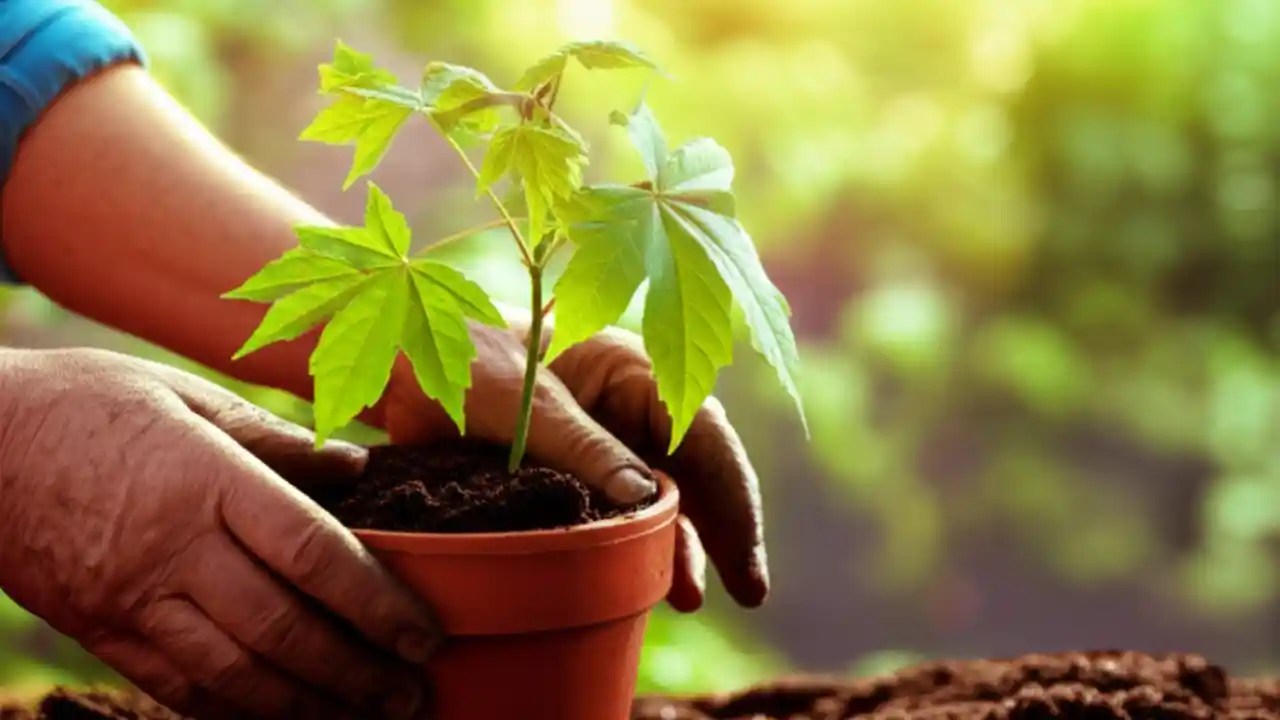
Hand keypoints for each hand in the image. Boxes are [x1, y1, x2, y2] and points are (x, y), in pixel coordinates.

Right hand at [0, 348, 435, 719]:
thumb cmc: (84, 401)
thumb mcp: (183, 394)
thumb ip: (273, 438)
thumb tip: (354, 465)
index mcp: (206, 480)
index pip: (314, 552)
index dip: (377, 601)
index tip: (422, 633)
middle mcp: (173, 548)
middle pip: (284, 627)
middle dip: (357, 668)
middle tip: (412, 691)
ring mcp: (131, 599)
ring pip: (235, 673)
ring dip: (308, 703)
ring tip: (364, 714)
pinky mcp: (99, 631)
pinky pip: (178, 687)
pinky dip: (237, 711)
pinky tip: (283, 718)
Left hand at [380, 313, 766, 611]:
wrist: (401, 369)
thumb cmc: (462, 360)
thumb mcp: (526, 403)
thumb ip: (584, 448)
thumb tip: (646, 501)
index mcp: (633, 369)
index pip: (706, 433)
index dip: (734, 497)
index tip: (744, 560)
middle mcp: (631, 408)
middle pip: (696, 471)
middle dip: (721, 529)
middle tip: (747, 590)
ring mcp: (606, 443)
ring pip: (663, 500)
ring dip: (678, 545)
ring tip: (689, 594)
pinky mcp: (576, 475)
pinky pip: (619, 516)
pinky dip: (636, 548)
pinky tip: (648, 581)